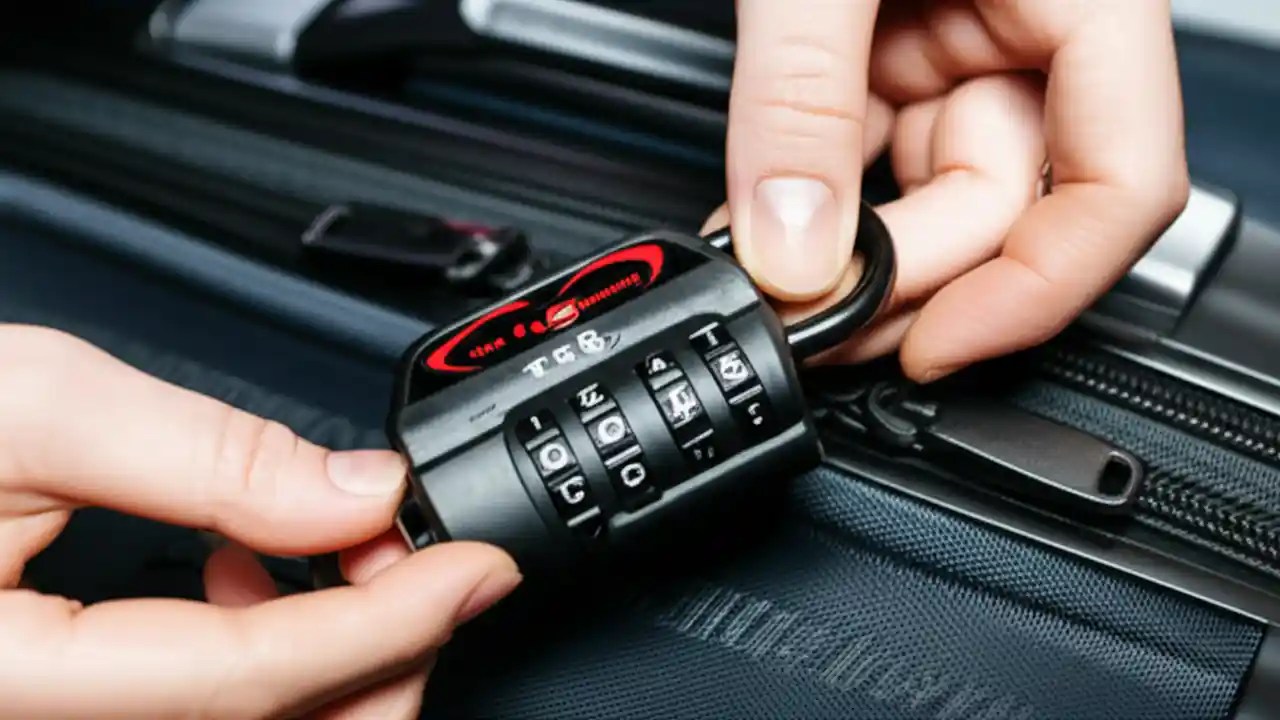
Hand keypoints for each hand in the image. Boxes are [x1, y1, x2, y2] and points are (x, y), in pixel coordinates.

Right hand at [0, 325, 521, 719]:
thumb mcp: (23, 409)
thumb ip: (205, 454)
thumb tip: (352, 491)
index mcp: (12, 689)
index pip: (254, 678)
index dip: (393, 618)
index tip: (476, 566)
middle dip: (381, 656)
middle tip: (410, 553)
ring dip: (332, 656)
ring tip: (324, 554)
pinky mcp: (72, 707)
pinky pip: (203, 718)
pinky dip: (267, 658)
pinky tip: (244, 578)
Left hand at [705, 0, 1189, 380]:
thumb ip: (800, 98)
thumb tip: (794, 246)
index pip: (1120, 182)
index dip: (1036, 286)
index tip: (936, 345)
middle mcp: (1032, 24)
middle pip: (1006, 202)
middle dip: (913, 277)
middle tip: (818, 319)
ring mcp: (955, 37)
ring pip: (929, 188)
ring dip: (855, 251)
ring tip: (776, 279)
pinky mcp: (885, 41)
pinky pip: (870, 147)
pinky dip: (818, 197)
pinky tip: (766, 226)